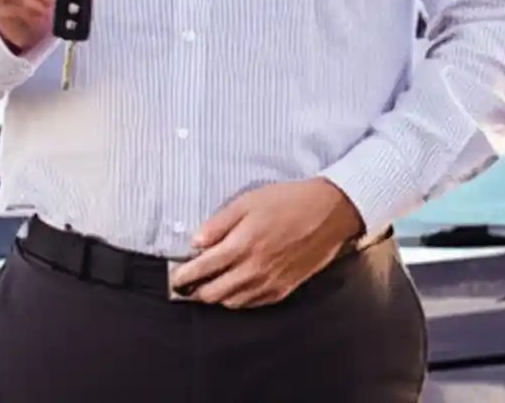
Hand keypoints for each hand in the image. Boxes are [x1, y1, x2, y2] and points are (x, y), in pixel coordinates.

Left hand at [170, 179, 364, 308]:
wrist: (330, 213)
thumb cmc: (288, 202)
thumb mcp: (248, 201)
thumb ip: (219, 223)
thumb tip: (195, 242)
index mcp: (242, 245)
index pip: (202, 269)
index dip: (184, 275)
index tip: (174, 277)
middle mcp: (253, 270)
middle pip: (213, 293)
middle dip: (196, 290)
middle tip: (187, 283)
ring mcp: (269, 282)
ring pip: (231, 302)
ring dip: (216, 296)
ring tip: (209, 285)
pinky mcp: (283, 289)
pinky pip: (252, 303)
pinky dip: (238, 299)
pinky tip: (235, 288)